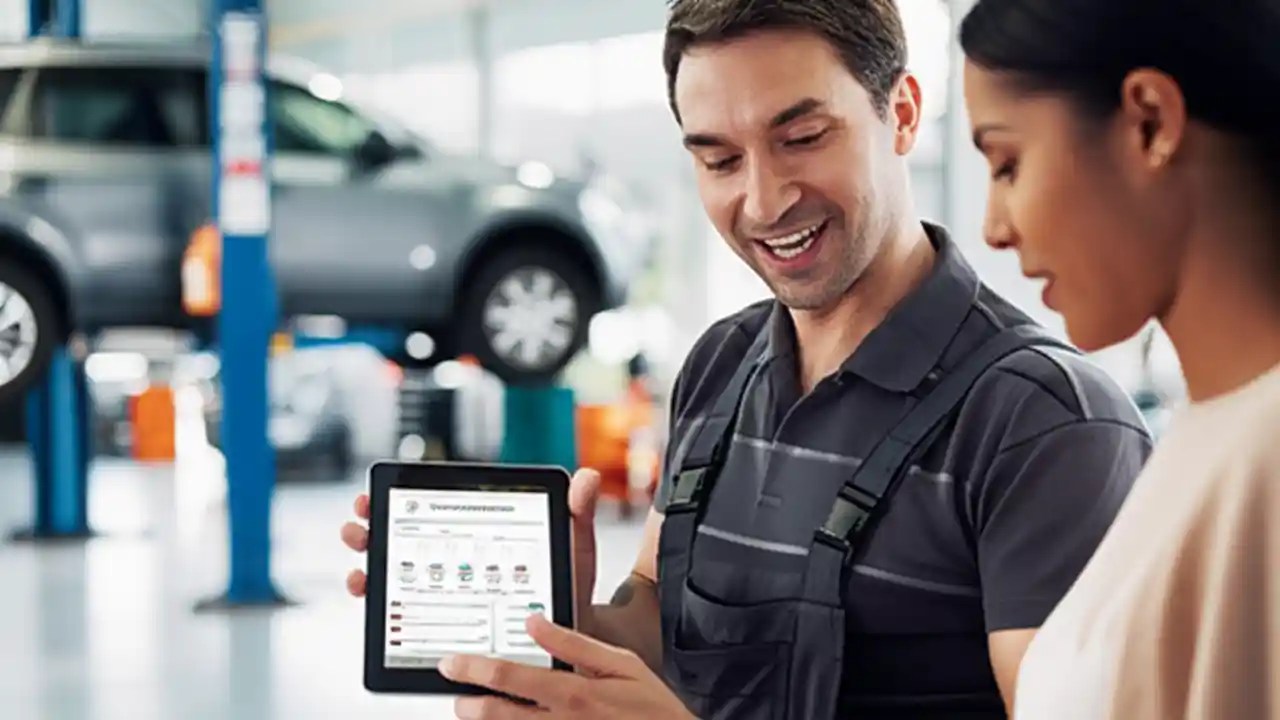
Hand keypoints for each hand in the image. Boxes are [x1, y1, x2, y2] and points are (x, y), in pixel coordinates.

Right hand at [341, 468, 604, 631]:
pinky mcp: (443, 624)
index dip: (399, 500)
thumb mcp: (573, 548)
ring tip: (360, 567)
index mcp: (477, 535)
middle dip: (371, 529)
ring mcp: (445, 593)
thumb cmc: (569, 589)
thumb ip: (577, 513)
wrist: (571, 640)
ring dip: (368, 566)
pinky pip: (403, 615)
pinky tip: (372, 596)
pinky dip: (380, 606)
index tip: (377, 492)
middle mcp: (454, 562)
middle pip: (402, 540)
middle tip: (359, 524)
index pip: (432, 511)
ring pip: (395, 575)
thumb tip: (586, 477)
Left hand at [440, 613, 693, 719]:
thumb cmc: (653, 709)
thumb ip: (575, 643)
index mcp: (573, 693)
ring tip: (472, 713)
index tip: (452, 664)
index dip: (474, 669)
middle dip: (469, 705)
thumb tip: (537, 623)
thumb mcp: (621, 662)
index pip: (509, 678)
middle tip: (455, 696)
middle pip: (498, 715)